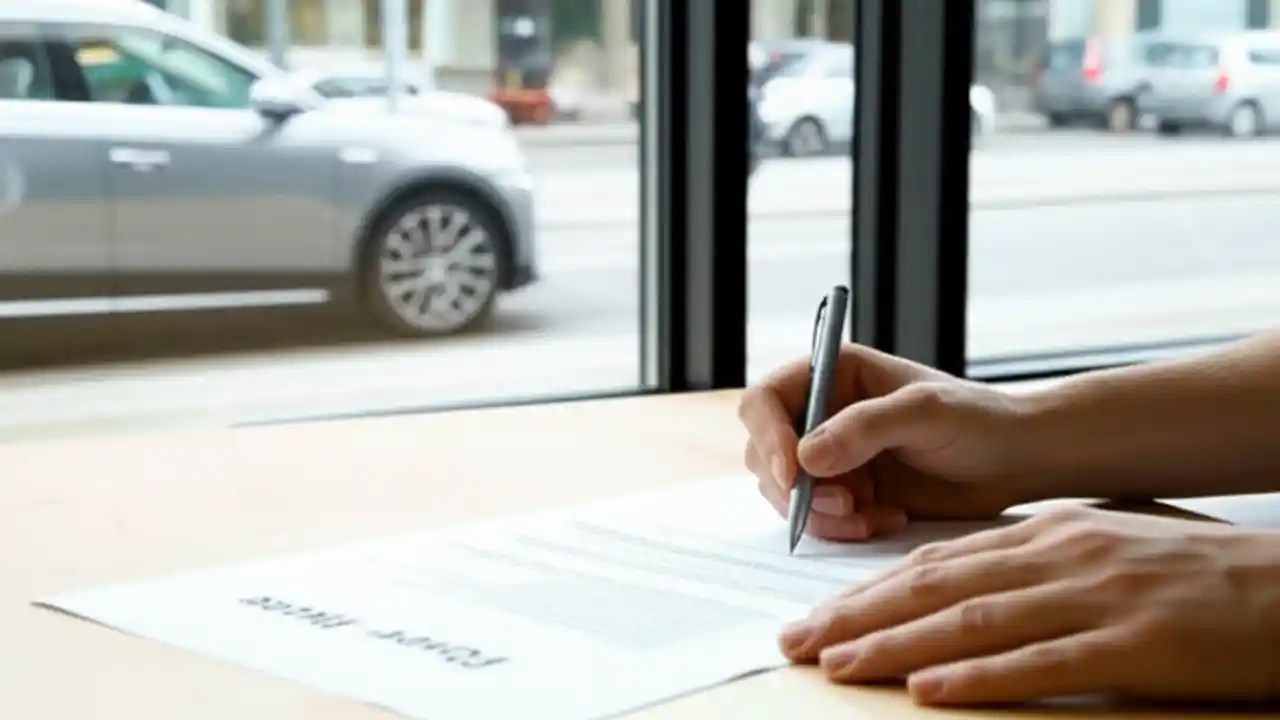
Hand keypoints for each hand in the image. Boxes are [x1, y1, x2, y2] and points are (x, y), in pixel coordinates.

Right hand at [738, 344, 1029, 540]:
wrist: (1015, 463)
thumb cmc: (978, 421)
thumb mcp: (925, 413)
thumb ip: (865, 427)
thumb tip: (805, 458)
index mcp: (832, 374)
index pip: (765, 401)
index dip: (768, 436)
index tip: (792, 474)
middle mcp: (820, 413)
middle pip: (765, 452)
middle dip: (793, 487)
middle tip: (842, 505)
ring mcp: (830, 456)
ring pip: (784, 492)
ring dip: (818, 513)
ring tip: (869, 515)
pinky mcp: (845, 493)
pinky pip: (815, 518)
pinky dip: (840, 527)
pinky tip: (884, 519)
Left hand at [777, 507, 1279, 705]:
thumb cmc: (1189, 574)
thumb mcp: (1097, 548)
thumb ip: (1027, 562)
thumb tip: (955, 584)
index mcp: (1045, 533)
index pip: (935, 562)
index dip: (868, 590)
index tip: (817, 614)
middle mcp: (1057, 555)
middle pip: (935, 587)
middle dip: (857, 615)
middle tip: (795, 640)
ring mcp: (1093, 597)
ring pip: (972, 621)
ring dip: (895, 644)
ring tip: (837, 664)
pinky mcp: (1132, 644)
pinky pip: (1040, 662)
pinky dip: (978, 676)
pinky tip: (930, 689)